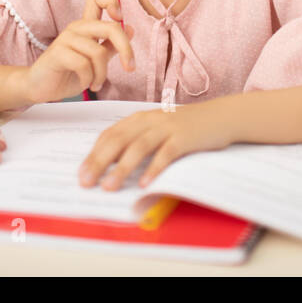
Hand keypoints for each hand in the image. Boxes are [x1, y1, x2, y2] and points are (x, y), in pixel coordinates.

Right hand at [20, 0, 134, 103]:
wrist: (40, 88)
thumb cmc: (67, 73)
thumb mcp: (95, 61)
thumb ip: (110, 46)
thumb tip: (130, 29)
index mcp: (85, 26)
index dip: (112, 2)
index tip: (120, 18)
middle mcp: (76, 28)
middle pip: (110, 28)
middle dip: (126, 49)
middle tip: (130, 67)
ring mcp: (66, 39)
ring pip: (98, 53)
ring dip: (102, 74)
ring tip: (96, 84)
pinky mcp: (58, 53)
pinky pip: (83, 64)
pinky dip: (89, 79)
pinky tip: (85, 84)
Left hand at [79, 105, 233, 189]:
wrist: (220, 116)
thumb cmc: (185, 128)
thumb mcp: (156, 129)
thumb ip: (136, 141)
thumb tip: (110, 165)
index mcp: (138, 119)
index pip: (109, 135)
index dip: (93, 154)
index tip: (81, 173)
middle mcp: (149, 121)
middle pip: (118, 140)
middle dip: (99, 162)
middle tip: (87, 182)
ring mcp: (167, 128)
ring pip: (138, 148)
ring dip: (122, 168)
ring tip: (110, 186)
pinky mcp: (184, 138)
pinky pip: (165, 154)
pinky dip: (153, 168)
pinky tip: (144, 183)